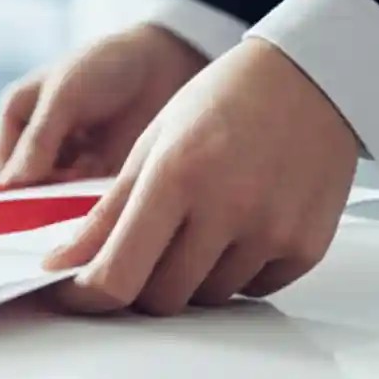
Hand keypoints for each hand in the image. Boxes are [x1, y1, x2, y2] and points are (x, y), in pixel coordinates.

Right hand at [0, 24, 207, 184]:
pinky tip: (107, 176)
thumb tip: (12, 183)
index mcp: (17, 118)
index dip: (17, 186)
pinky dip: (93, 194)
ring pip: (58, 196)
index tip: (42, 188)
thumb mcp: (63, 96)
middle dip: (48, 191)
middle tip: (73, 179)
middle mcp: (36, 143)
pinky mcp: (96, 172)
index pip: (3, 167)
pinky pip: (85, 196)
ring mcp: (68, 160)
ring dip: (72, 193)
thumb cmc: (102, 68)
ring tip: (94, 171)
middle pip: (29, 188)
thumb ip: (38, 140)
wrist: (158, 65)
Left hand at [43, 38, 358, 315]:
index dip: (88, 296)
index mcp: (175, 174)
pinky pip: (251, 289)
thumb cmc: (224, 101)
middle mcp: (226, 208)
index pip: (119, 273)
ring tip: (198, 223)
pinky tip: (238, 225)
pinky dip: (233, 271)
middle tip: (139, 252)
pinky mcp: (305, 247)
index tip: (73, 295)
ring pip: (207, 297)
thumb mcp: (152, 143)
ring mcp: (271, 232)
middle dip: (139, 284)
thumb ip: (108, 211)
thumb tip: (67, 263)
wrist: (310, 80)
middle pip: (162, 297)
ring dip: (189, 276)